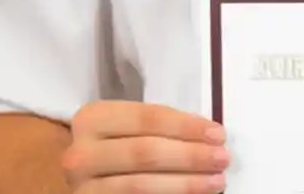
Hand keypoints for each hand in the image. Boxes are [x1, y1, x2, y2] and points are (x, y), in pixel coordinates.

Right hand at [62, 101, 228, 193]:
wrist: (88, 180)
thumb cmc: (115, 149)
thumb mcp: (126, 130)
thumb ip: (158, 129)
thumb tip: (209, 136)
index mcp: (92, 119)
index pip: (145, 118)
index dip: (185, 125)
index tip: (218, 133)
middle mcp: (81, 153)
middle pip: (144, 152)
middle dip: (189, 155)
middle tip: (223, 158)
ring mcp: (83, 186)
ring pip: (140, 185)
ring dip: (185, 184)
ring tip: (216, 181)